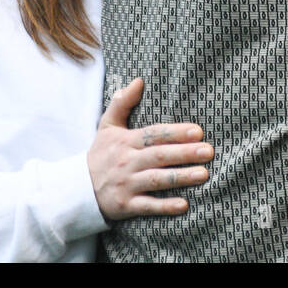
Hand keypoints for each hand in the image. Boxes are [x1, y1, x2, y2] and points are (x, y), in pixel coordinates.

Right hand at [87, 78, 213, 221]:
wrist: (78, 188)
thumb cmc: (101, 154)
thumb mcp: (107, 126)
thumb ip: (122, 102)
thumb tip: (139, 81)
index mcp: (126, 141)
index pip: (153, 134)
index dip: (175, 132)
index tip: (197, 131)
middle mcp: (126, 162)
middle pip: (159, 156)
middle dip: (184, 153)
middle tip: (208, 151)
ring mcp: (126, 184)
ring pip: (156, 180)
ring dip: (180, 177)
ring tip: (204, 174)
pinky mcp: (126, 205)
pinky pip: (148, 206)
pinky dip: (165, 206)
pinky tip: (185, 205)